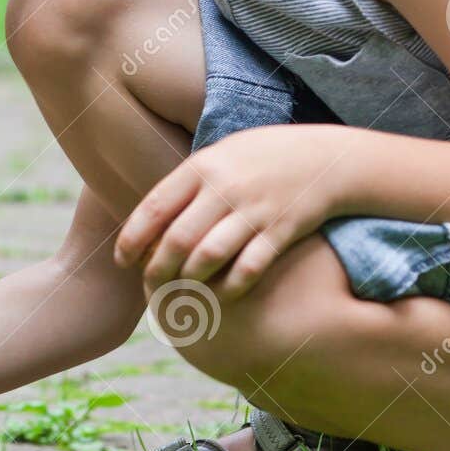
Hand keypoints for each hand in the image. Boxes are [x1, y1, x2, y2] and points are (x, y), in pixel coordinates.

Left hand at [114, 124, 358, 298]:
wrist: (327, 159)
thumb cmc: (262, 159)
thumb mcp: (220, 156)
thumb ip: (186, 184)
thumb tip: (147, 219)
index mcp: (202, 166)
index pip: (154, 207)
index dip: (132, 238)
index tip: (122, 261)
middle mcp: (225, 187)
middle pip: (177, 238)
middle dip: (157, 268)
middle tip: (149, 285)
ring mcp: (254, 209)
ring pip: (208, 256)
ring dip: (190, 279)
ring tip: (181, 291)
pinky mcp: (282, 229)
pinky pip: (248, 267)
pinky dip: (230, 286)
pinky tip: (220, 294)